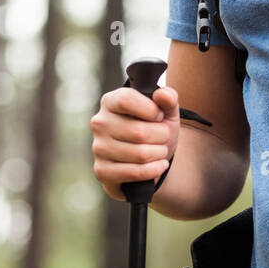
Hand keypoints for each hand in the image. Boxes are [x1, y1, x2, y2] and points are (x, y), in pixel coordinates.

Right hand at [90, 84, 180, 200]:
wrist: (150, 158)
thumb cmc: (155, 129)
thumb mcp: (166, 111)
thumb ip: (169, 98)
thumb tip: (163, 95)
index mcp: (110, 102)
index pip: (127, 100)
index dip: (151, 110)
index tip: (159, 116)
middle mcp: (100, 123)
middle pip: (139, 132)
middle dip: (162, 136)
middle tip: (163, 137)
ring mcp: (99, 148)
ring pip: (140, 154)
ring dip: (159, 153)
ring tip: (160, 150)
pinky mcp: (102, 171)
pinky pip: (135, 172)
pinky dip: (154, 169)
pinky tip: (159, 165)